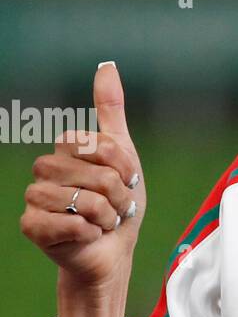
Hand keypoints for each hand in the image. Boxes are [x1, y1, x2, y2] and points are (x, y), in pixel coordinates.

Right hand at [20, 62, 145, 316]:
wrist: (114, 252)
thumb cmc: (119, 204)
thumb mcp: (124, 155)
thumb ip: (111, 111)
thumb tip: (106, 65)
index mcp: (66, 150)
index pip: (97, 146)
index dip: (121, 167)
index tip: (125, 181)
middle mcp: (45, 169)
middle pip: (93, 173)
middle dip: (117, 195)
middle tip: (116, 208)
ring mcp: (36, 198)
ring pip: (81, 199)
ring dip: (105, 216)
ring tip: (103, 222)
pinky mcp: (32, 226)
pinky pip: (67, 223)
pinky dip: (88, 233)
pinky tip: (88, 236)